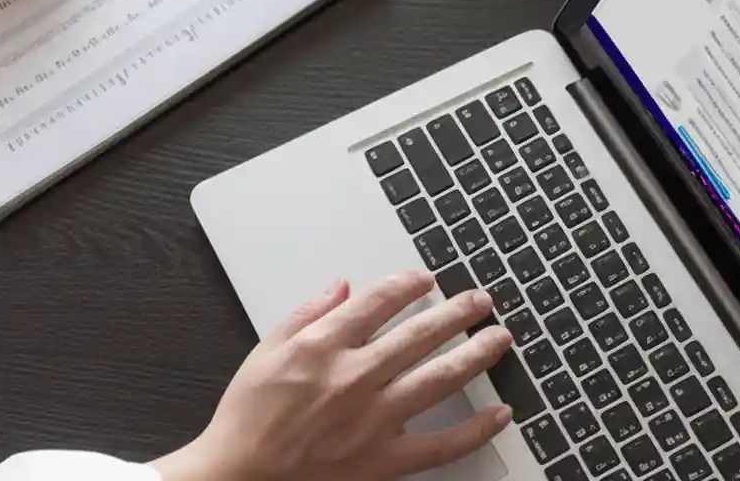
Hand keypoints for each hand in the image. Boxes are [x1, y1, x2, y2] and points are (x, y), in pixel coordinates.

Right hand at [151, 271, 513, 480]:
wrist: (238, 475)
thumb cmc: (248, 417)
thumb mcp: (264, 350)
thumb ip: (306, 314)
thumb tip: (342, 287)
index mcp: (323, 346)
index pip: (379, 302)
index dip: (408, 284)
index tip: (426, 278)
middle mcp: (354, 377)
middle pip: (419, 334)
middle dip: (457, 312)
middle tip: (481, 299)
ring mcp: (374, 419)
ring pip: (439, 378)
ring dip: (476, 354)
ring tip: (500, 337)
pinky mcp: (384, 458)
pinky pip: (442, 444)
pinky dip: (476, 429)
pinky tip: (501, 412)